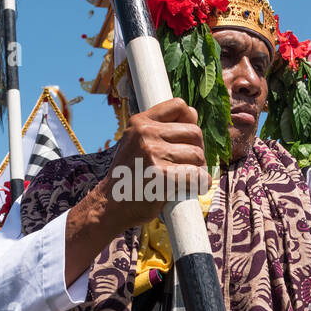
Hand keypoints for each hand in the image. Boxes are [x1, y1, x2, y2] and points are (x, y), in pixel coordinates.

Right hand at [64, 99, 209, 286]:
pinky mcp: (161, 175)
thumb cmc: (130, 176)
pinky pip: (197, 175)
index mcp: (140, 122)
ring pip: (198, 154)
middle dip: (197, 150)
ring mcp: (152, 153)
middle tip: (189, 165)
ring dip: (199, 169)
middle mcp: (145, 133)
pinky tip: (192, 188)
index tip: (186, 139)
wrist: (110, 205)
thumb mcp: (137, 143)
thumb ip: (163, 128)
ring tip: (186, 178)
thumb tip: (194, 113)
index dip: (190, 120)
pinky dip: (200, 183)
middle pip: (194, 132)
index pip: (179, 105)